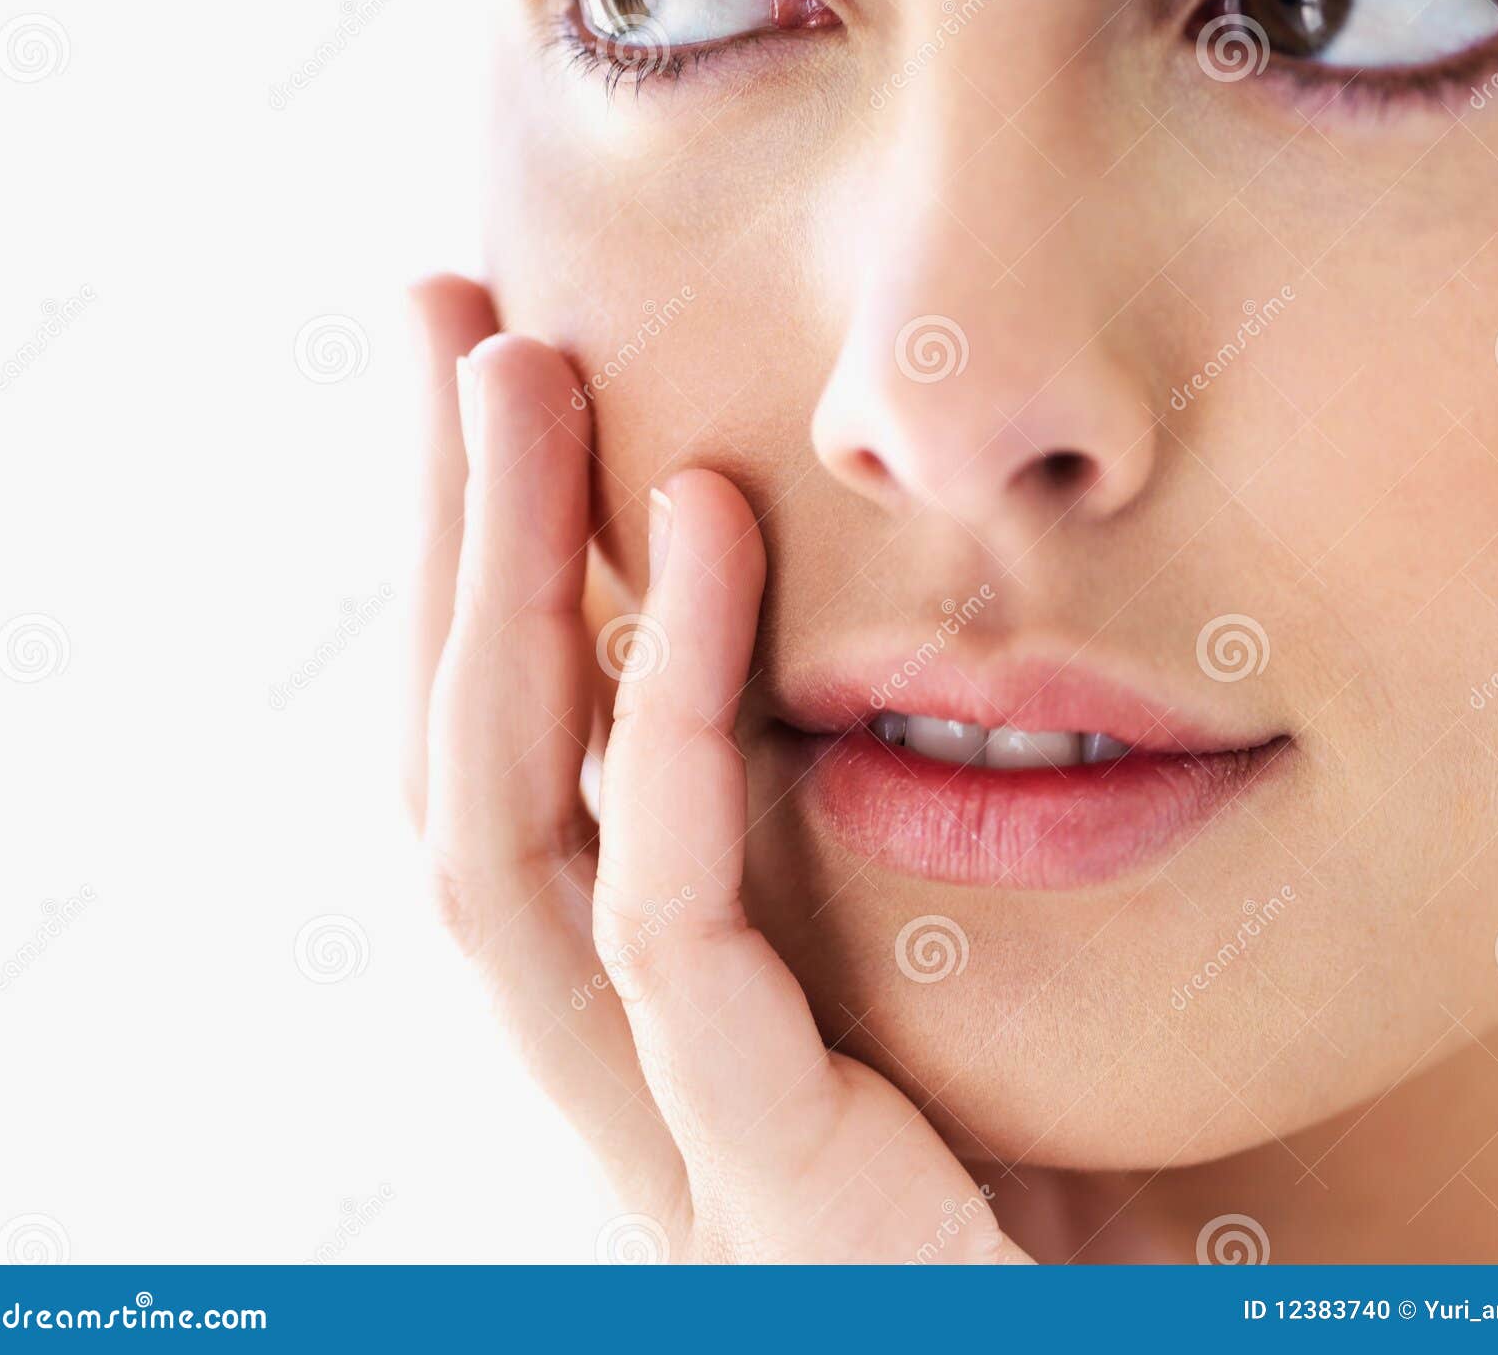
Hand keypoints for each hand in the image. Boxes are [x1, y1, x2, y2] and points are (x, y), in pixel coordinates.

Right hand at [405, 275, 1031, 1263]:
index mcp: (642, 1008)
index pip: (511, 759)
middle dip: (445, 533)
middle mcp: (608, 1062)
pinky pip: (665, 921)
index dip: (476, 564)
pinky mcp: (752, 1172)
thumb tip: (782, 613)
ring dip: (507, 581)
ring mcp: (658, 1130)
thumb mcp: (909, 962)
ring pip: (503, 827)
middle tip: (451, 315)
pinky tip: (712, 530)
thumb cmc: (1053, 1183)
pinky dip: (672, 714)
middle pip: (462, 767)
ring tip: (523, 376)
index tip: (487, 365)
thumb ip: (816, 830)